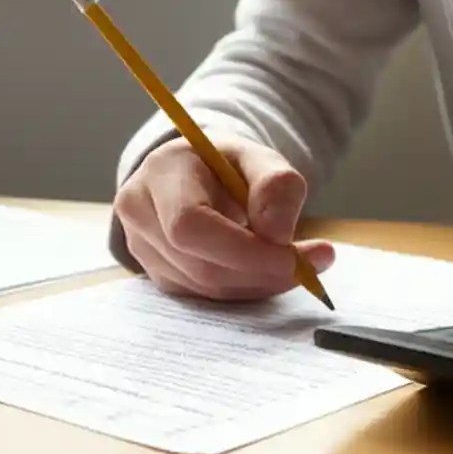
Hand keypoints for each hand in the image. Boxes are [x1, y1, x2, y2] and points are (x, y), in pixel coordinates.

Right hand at [114, 131, 334, 300]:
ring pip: (205, 287)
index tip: (291, 257)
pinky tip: (267, 270)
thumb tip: (278, 235)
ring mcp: (143, 249)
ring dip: (258, 284)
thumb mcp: (257, 156)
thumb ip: (275, 183)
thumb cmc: (224, 164)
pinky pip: (205, 297)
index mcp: (160, 174)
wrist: (192, 174)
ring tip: (300, 263)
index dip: (241, 251)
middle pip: (199, 264)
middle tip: (312, 264)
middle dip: (260, 272)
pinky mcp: (158, 275)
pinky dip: (245, 289)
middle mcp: (140, 214)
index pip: (189, 226)